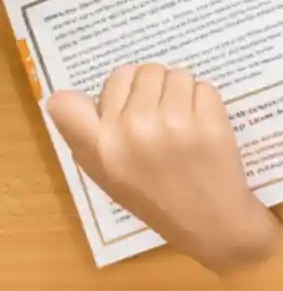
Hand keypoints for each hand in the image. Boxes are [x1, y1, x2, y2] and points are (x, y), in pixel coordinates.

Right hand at [47, 64, 279, 273]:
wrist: (208, 219)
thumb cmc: (153, 196)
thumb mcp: (106, 174)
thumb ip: (89, 135)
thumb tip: (80, 94)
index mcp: (98, 147)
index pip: (66, 100)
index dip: (102, 93)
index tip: (119, 103)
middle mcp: (130, 128)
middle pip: (136, 71)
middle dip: (149, 88)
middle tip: (159, 115)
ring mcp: (172, 122)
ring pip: (173, 73)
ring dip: (178, 91)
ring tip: (182, 120)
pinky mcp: (209, 119)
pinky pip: (202, 85)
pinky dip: (203, 100)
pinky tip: (202, 125)